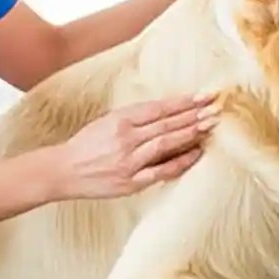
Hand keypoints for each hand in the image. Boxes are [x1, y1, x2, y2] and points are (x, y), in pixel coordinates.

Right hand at [49, 93, 219, 200]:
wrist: (64, 170)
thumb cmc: (86, 145)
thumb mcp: (106, 121)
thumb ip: (133, 118)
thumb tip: (165, 113)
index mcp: (119, 119)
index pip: (157, 109)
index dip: (182, 103)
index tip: (201, 97)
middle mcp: (125, 138)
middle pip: (165, 125)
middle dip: (192, 116)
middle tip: (214, 110)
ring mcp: (129, 161)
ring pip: (166, 144)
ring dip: (189, 135)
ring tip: (208, 127)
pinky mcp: (130, 182)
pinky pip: (161, 171)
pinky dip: (180, 162)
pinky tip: (195, 154)